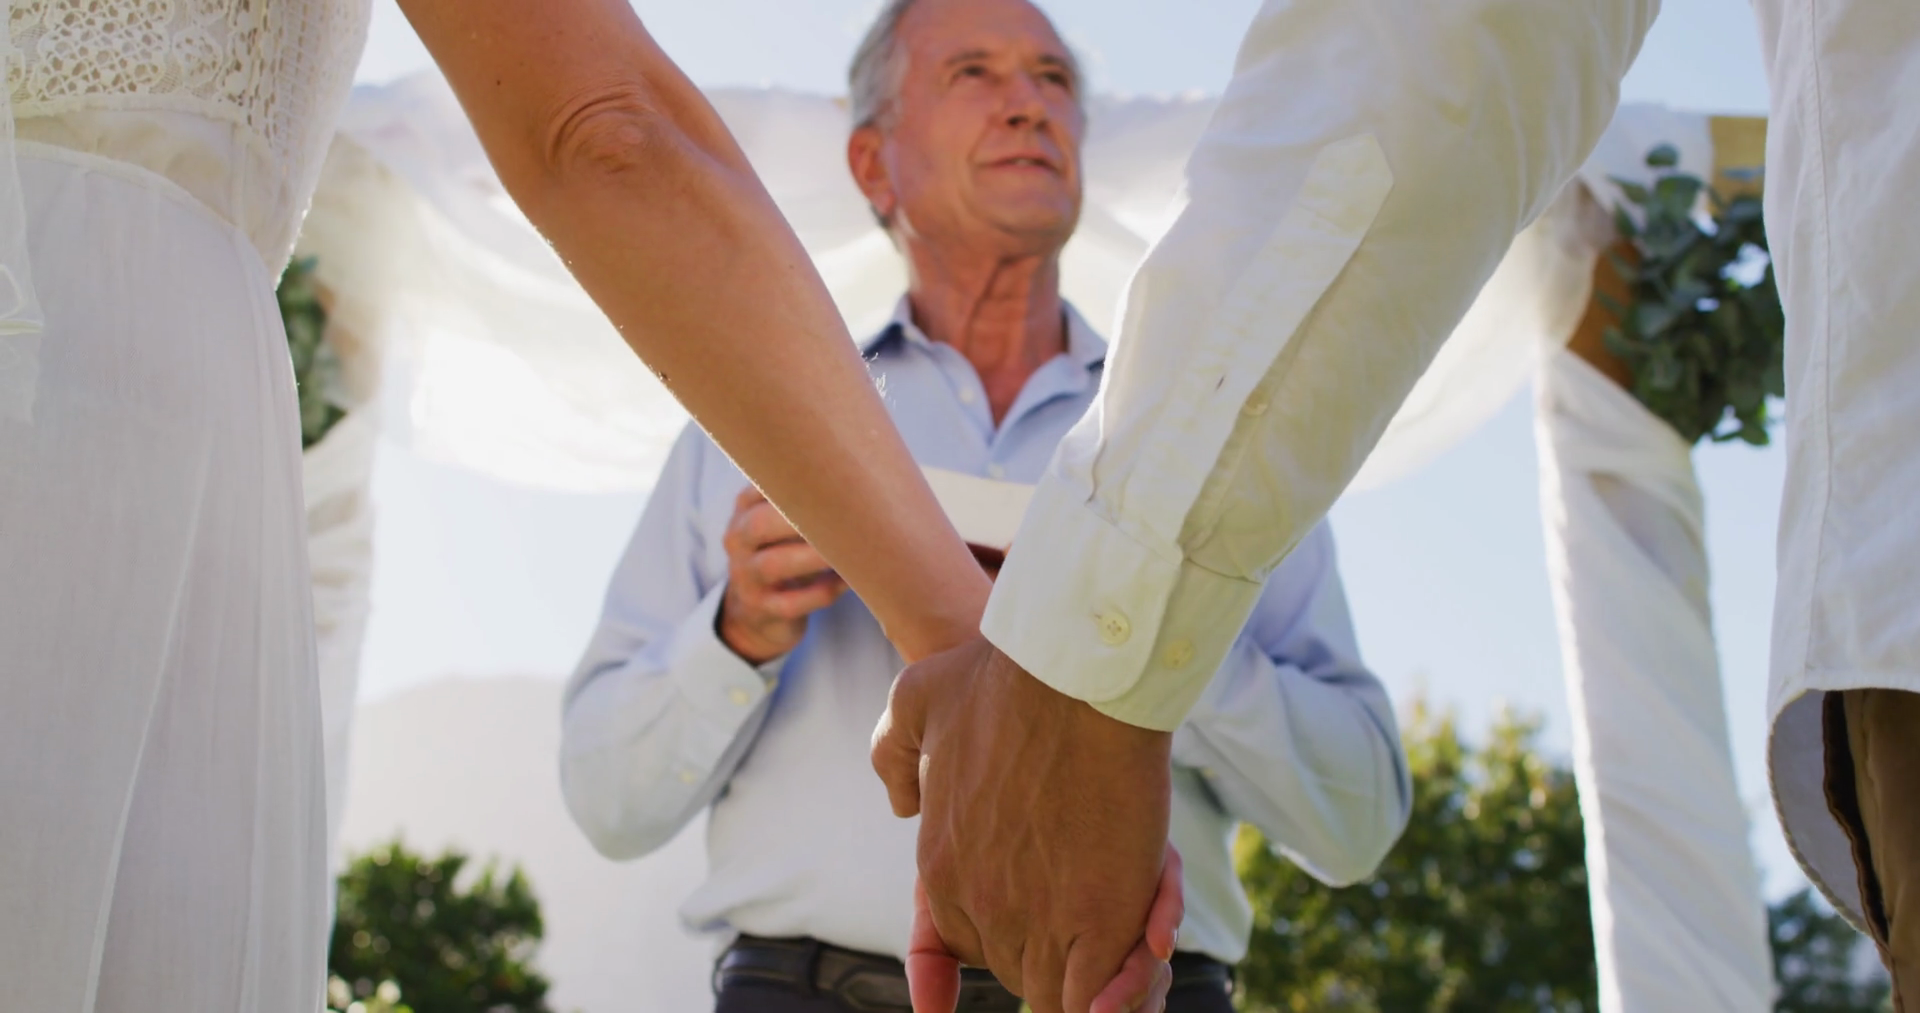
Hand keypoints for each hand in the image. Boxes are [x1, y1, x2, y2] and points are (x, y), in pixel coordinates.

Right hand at [718, 487, 847, 663]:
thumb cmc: (784, 554)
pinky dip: (821, 593)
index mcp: (745, 511)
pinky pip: (790, 604)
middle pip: (760, 525)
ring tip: (849, 553)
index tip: (836, 479)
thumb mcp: (784, 524)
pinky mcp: (760, 609)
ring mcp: (746, 577)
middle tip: (845, 516)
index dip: (795, 485)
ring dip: (814, 558)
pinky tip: (845, 584)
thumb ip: (809, 499)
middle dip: (801, 520)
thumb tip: (864, 473)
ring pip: (773, 565)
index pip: (761, 488)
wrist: (756, 611)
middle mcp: (738, 541)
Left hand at [872, 635, 1176, 1012]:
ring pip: (1069, 990)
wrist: (1065, 669)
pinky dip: (1129, 983)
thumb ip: (895, 755)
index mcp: (941, 869)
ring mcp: (1039, 918)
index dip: (1013, 930)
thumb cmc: (997, 678)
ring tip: (1140, 944)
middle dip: (1062, 955)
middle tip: (1105, 928)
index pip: (966, 943)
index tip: (1044, 913)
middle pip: (1021, 967)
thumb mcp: (915, 702)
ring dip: (1107, 978)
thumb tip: (906, 804)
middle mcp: (981, 906)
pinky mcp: (1103, 918)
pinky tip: (1150, 948)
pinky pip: (1108, 986)